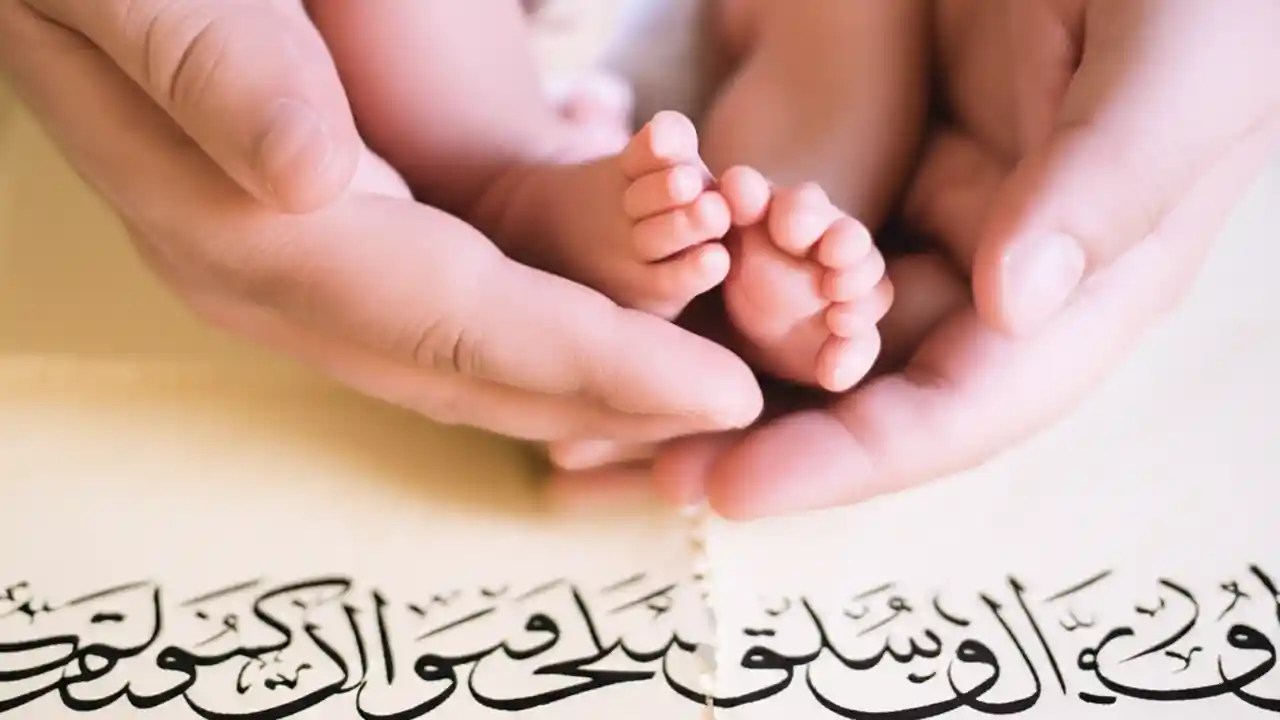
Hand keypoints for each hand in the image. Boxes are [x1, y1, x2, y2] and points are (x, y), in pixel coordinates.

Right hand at [0, 0, 762, 441]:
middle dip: (612, 402)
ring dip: (582, 391)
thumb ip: (222, 71)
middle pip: (472, 376)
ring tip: (694, 392)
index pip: (457, 327)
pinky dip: (533, 349)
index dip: (597, 366)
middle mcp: (270, 281)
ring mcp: (287, 278)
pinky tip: (600, 347)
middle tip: (739, 407)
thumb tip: (309, 181)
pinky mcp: (311, 254)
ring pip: (459, 367)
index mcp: (244, 228)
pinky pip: (438, 330)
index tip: (718, 394)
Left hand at [551, 0, 1279, 515]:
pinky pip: (806, 233)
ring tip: (631, 383)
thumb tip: (1008, 307)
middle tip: (642, 461)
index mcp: (1087, 290)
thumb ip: (1107, 182)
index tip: (730, 489)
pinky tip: (676, 274)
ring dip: (734, 348)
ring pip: (823, 316)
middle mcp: (1010, 279)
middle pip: (870, 389)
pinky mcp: (903, 168)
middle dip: (759, 430)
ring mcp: (950, 221)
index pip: (957, 411)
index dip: (844, 460)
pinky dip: (743, 255)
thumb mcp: (1178, 67)